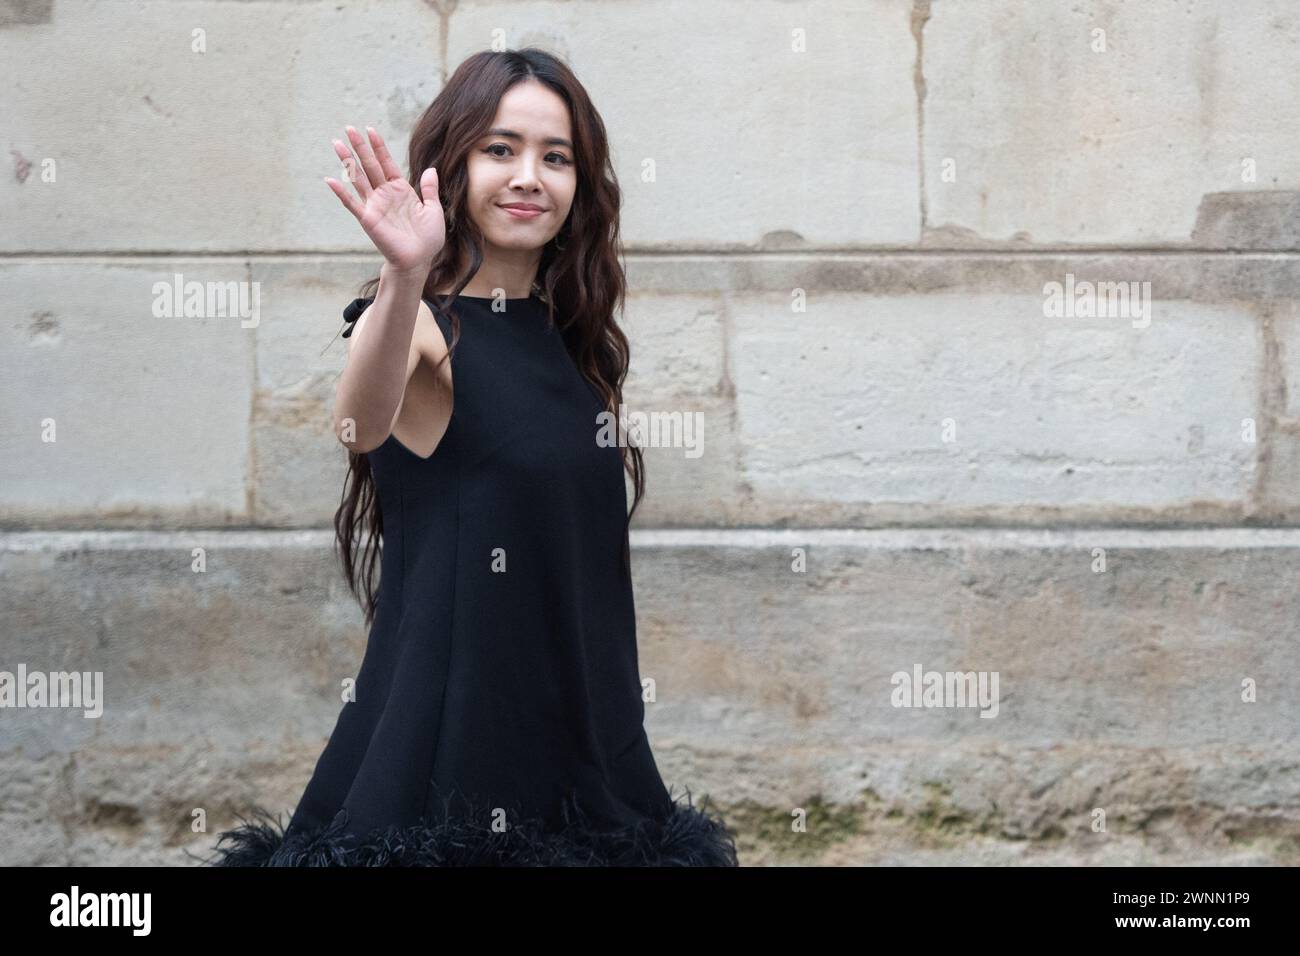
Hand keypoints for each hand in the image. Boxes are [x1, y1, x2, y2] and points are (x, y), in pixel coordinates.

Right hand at [325, 126, 444, 273]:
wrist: (419, 260)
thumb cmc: (427, 239)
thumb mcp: (433, 210)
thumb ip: (429, 190)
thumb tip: (431, 169)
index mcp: (400, 190)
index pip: (386, 163)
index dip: (379, 147)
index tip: (370, 129)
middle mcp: (385, 194)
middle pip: (369, 165)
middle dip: (360, 147)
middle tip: (349, 127)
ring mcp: (374, 205)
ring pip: (358, 178)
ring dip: (347, 161)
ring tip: (336, 143)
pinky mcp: (368, 219)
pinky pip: (352, 203)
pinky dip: (341, 192)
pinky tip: (330, 180)